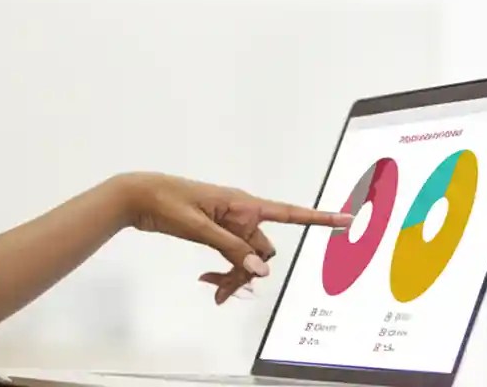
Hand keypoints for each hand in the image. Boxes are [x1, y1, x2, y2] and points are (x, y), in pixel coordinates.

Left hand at [114, 172, 351, 304]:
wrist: (139, 197)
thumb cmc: (167, 202)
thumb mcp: (199, 227)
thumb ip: (230, 247)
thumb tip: (261, 268)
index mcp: (243, 204)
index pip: (288, 212)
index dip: (319, 217)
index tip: (347, 219)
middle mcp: (241, 213)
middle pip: (263, 250)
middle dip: (248, 272)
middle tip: (220, 290)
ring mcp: (229, 224)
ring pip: (247, 258)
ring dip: (234, 276)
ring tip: (211, 289)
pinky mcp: (216, 233)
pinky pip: (232, 256)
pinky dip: (224, 271)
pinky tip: (209, 282)